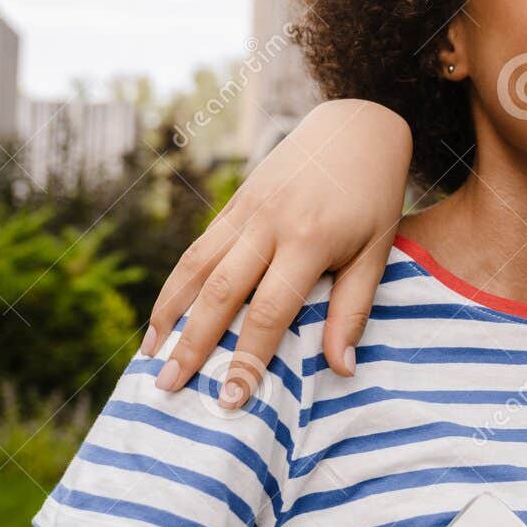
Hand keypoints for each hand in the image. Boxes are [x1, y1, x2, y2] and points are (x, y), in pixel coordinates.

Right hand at [144, 99, 412, 405]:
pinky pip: (199, 248)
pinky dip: (177, 284)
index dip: (247, 358)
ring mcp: (247, 210)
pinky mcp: (235, 202)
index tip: (230, 398)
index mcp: (309, 240)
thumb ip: (353, 310)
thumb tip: (340, 369)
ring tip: (150, 356)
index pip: (270, 312)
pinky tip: (164, 315)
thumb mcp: (376, 253)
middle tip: (169, 388)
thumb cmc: (374, 198)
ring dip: (169, 313)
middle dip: (192, 344)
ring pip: (196, 266)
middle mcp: (269, 224)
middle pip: (221, 292)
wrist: (357, 128)